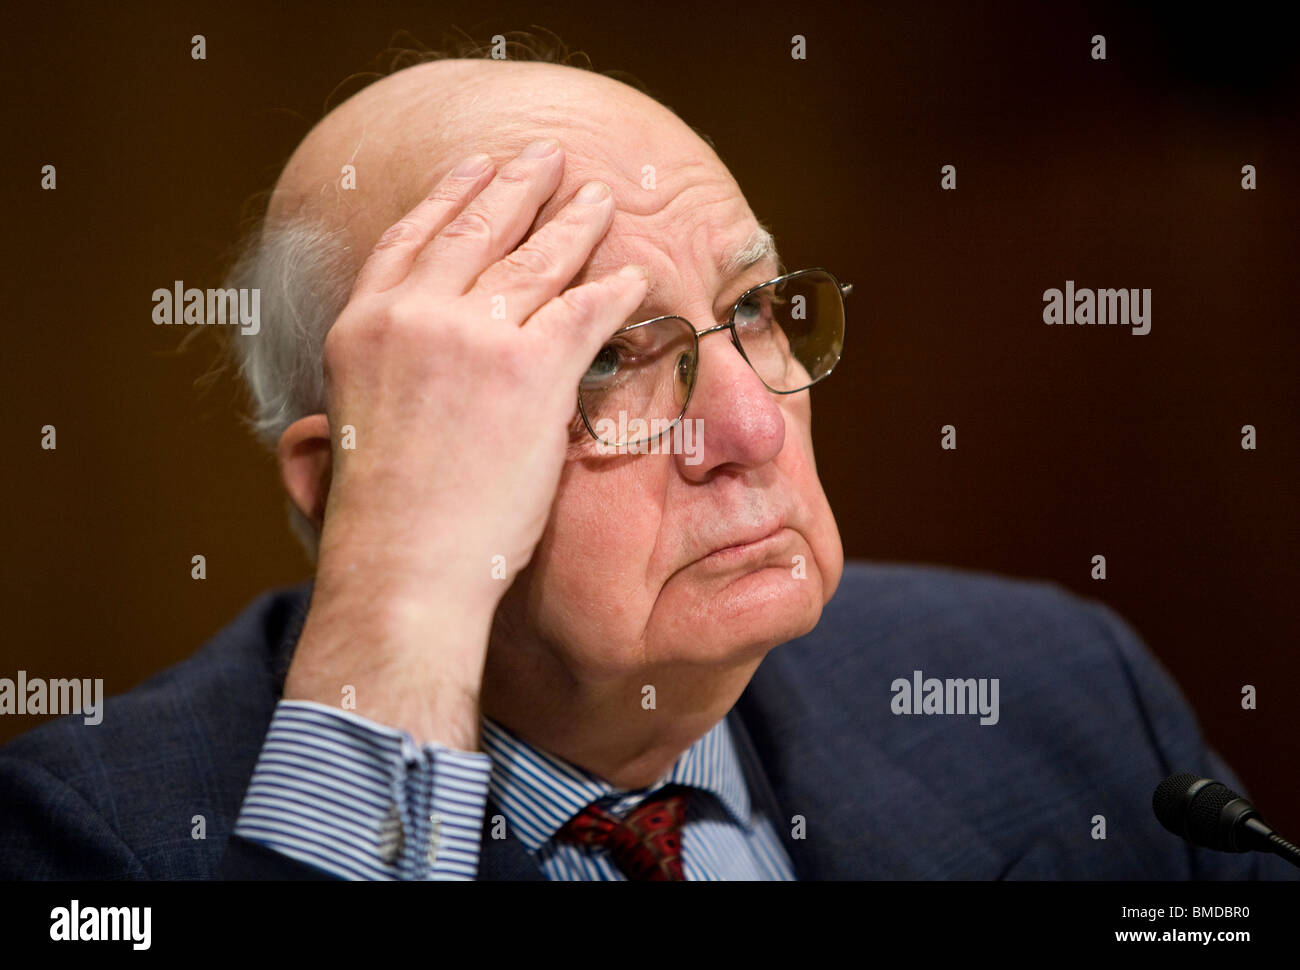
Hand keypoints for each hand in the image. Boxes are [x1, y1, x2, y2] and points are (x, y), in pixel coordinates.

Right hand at [281, 139, 646, 747]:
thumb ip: (380, 374)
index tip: (475, 170)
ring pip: (535, 258)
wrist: (404, 566)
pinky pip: (586, 309)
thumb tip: (399, 364)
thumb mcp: (352, 424)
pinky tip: (637, 274)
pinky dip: (616, 288)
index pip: (411, 237)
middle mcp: (413, 314)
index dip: (449, 197)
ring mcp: (473, 336)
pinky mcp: (530, 369)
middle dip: (517, 187)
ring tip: (601, 199)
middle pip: (475, 230)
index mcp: (362, 324)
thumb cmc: (382, 518)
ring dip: (574, 222)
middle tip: (547, 158)